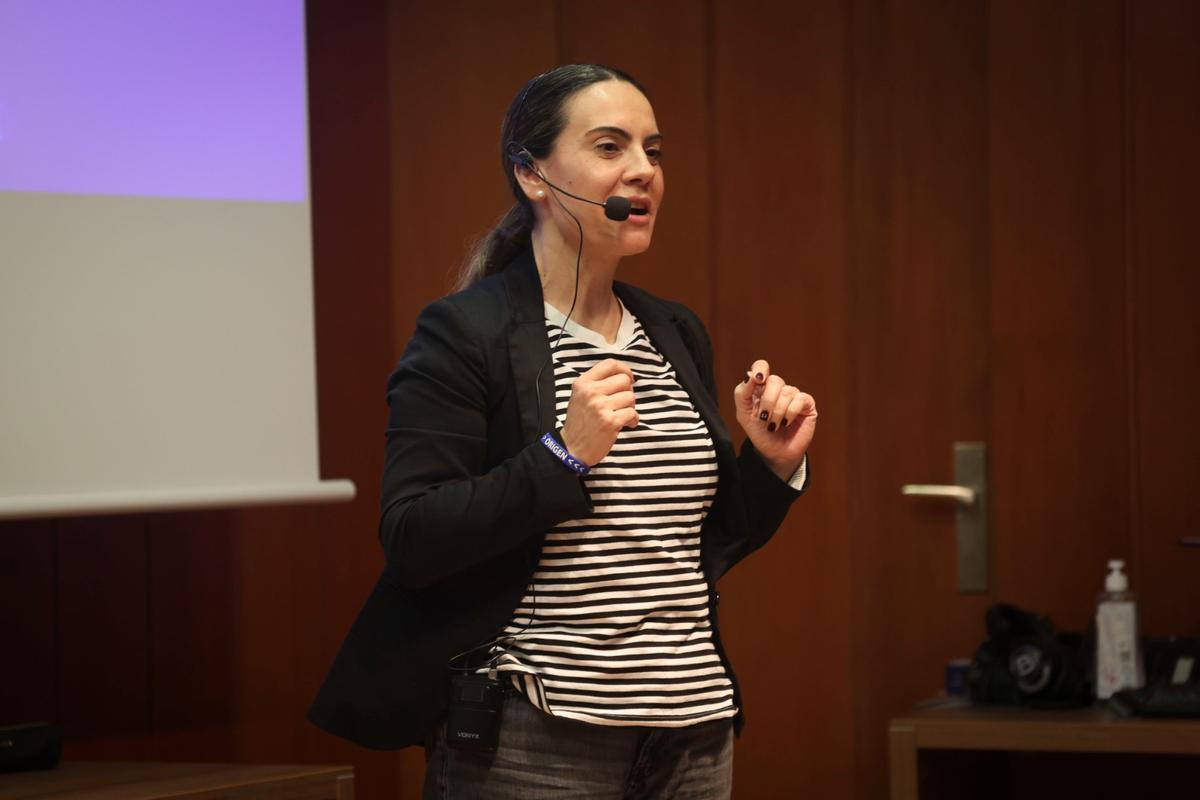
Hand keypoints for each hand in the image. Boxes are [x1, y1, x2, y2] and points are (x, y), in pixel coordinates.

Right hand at [560, 358, 638, 465]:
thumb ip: (597, 383)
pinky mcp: (610, 422)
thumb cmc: (579, 422)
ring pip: (630, 396)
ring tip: (620, 414)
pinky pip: (633, 413)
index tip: (628, 377)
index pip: (610, 364)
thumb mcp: (580, 396)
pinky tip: (626, 424)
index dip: (624, 369)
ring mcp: (600, 407)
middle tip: (621, 402)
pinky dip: (633, 419)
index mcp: (583, 383)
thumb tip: (624, 376)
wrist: (572, 448)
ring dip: (630, 407)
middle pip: (624, 380)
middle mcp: (591, 392)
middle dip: (627, 391)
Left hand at [733, 359, 816, 481]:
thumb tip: (749, 375)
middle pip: (775, 380)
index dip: (760, 369)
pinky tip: (786, 423)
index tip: (758, 379)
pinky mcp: (807, 404)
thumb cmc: (759, 434)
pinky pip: (800, 399)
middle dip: (768, 401)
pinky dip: (790, 413)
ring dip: (778, 412)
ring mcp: (794, 396)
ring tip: (774, 426)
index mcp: (762, 388)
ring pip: (787, 391)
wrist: (774, 454)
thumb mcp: (744, 415)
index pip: (762, 366)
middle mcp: (778, 389)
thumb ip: (742, 394)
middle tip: (764, 418)